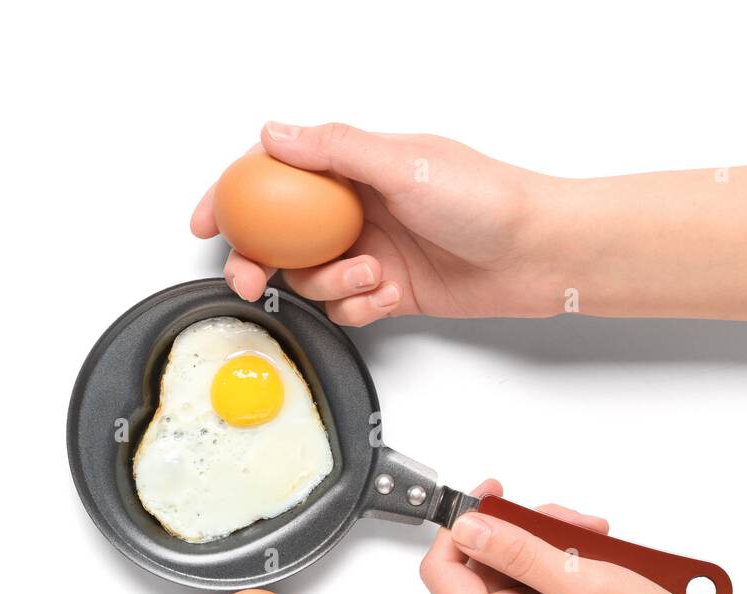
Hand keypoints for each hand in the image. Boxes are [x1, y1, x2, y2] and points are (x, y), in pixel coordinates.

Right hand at [190, 123, 566, 325]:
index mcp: (355, 167)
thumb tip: (273, 134)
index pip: (276, 174)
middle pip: (282, 235)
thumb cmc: (488, 198)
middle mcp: (358, 207)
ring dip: (330, 283)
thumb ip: (335, 150)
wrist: (539, 253)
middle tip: (252, 276)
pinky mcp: (390, 289)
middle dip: (260, 258)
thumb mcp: (405, 163)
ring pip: (313, 277)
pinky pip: (348, 307)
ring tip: (371, 274)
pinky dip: (360, 306)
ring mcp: (372, 250)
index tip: (207, 220)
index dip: (235, 195)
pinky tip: (389, 295)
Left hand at [419, 479, 723, 593]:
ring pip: (517, 572)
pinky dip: (567, 561)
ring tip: (596, 538)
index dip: (461, 529)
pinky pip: (544, 587)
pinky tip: (601, 557)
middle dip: (522, 531)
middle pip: (484, 569)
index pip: (446, 576)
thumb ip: (521, 553)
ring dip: (552, 542)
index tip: (489, 498)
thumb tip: (470, 529)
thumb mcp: (587, 586)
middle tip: (567, 520)